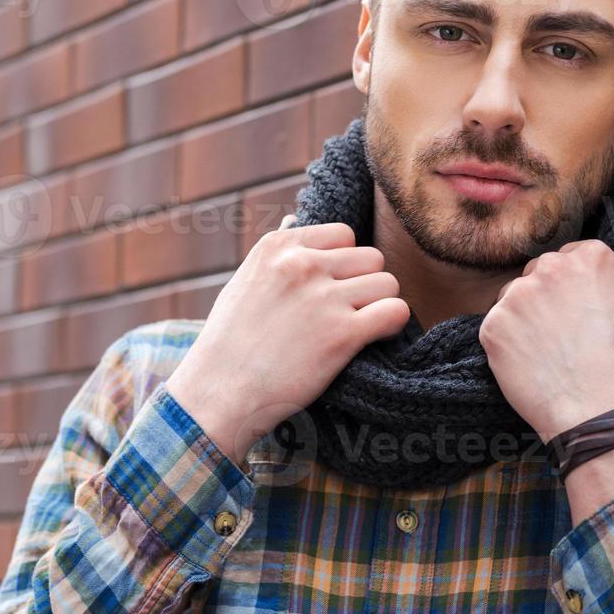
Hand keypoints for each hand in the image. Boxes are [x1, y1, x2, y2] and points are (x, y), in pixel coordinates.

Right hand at [167, 213, 411, 468]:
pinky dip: (392, 325)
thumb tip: (294, 219)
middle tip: (348, 313)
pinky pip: (395, 311)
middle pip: (371, 259)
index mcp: (277, 247)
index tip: (333, 289)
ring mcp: (324, 298)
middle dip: (365, 285)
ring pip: (388, 283)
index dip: (345, 263)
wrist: (218, 394)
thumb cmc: (229, 344)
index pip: (343, 235)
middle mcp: (302, 265)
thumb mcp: (243, 282)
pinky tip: (373, 338)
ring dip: (380, 305)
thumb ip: (276, 255)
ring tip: (360, 327)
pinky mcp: (342, 333)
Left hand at [479, 239, 613, 445]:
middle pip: (542, 271)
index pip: (575, 256)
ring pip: (515, 296)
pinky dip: (508, 341)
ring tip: (547, 350)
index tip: (584, 308)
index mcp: (592, 259)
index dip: (579, 285)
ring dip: (526, 314)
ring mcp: (518, 296)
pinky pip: (497, 324)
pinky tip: (529, 363)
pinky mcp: (493, 325)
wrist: (600, 419)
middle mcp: (551, 268)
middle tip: (565, 333)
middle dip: (550, 295)